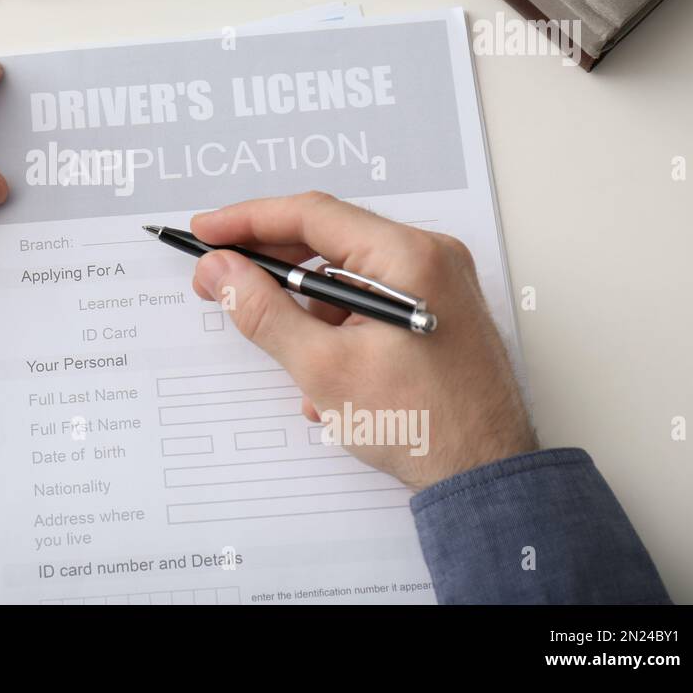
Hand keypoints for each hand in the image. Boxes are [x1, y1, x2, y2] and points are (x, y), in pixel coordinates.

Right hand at [190, 192, 534, 490]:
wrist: (486, 478)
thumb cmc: (423, 426)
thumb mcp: (322, 368)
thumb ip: (263, 311)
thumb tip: (221, 271)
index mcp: (408, 256)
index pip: (312, 214)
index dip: (249, 220)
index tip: (206, 231)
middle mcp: (429, 258)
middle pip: (328, 240)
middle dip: (271, 267)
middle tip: (220, 282)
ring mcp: (436, 285)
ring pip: (345, 277)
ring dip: (306, 313)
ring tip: (291, 361)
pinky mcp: (434, 313)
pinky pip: (367, 304)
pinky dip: (335, 331)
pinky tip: (324, 381)